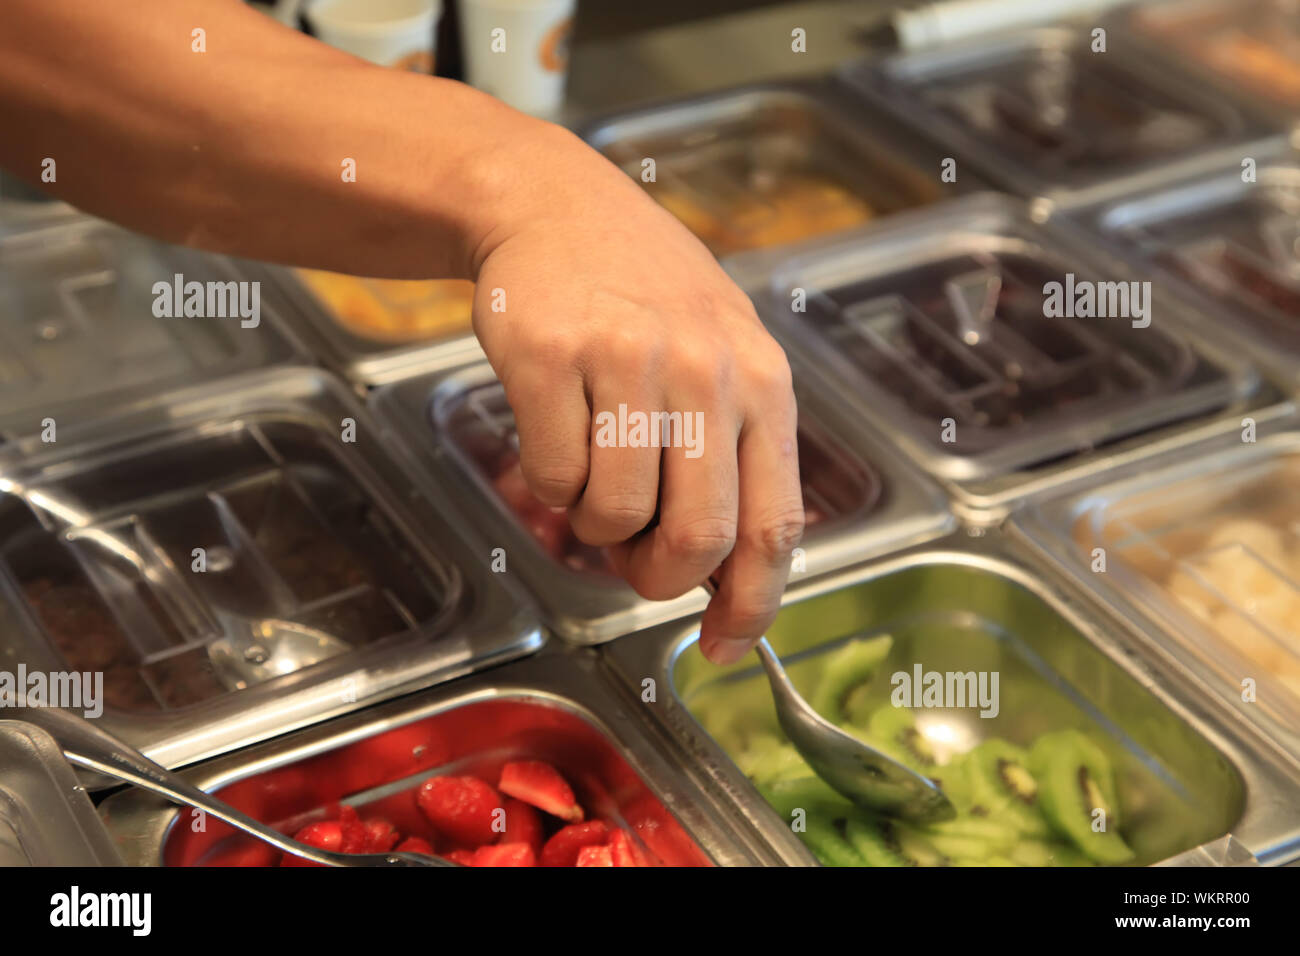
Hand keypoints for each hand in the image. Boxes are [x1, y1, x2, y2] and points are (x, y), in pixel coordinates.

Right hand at [468, 123, 803, 663]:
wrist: (555, 204)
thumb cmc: (644, 295)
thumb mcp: (720, 357)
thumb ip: (733, 456)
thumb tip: (725, 577)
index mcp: (762, 380)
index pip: (775, 522)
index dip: (753, 602)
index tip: (725, 643)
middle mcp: (704, 369)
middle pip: (696, 536)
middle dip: (657, 577)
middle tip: (632, 564)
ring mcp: (625, 359)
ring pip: (615, 514)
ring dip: (594, 525)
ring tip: (591, 477)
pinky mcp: (548, 355)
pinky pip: (553, 476)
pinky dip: (548, 484)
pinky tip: (555, 433)